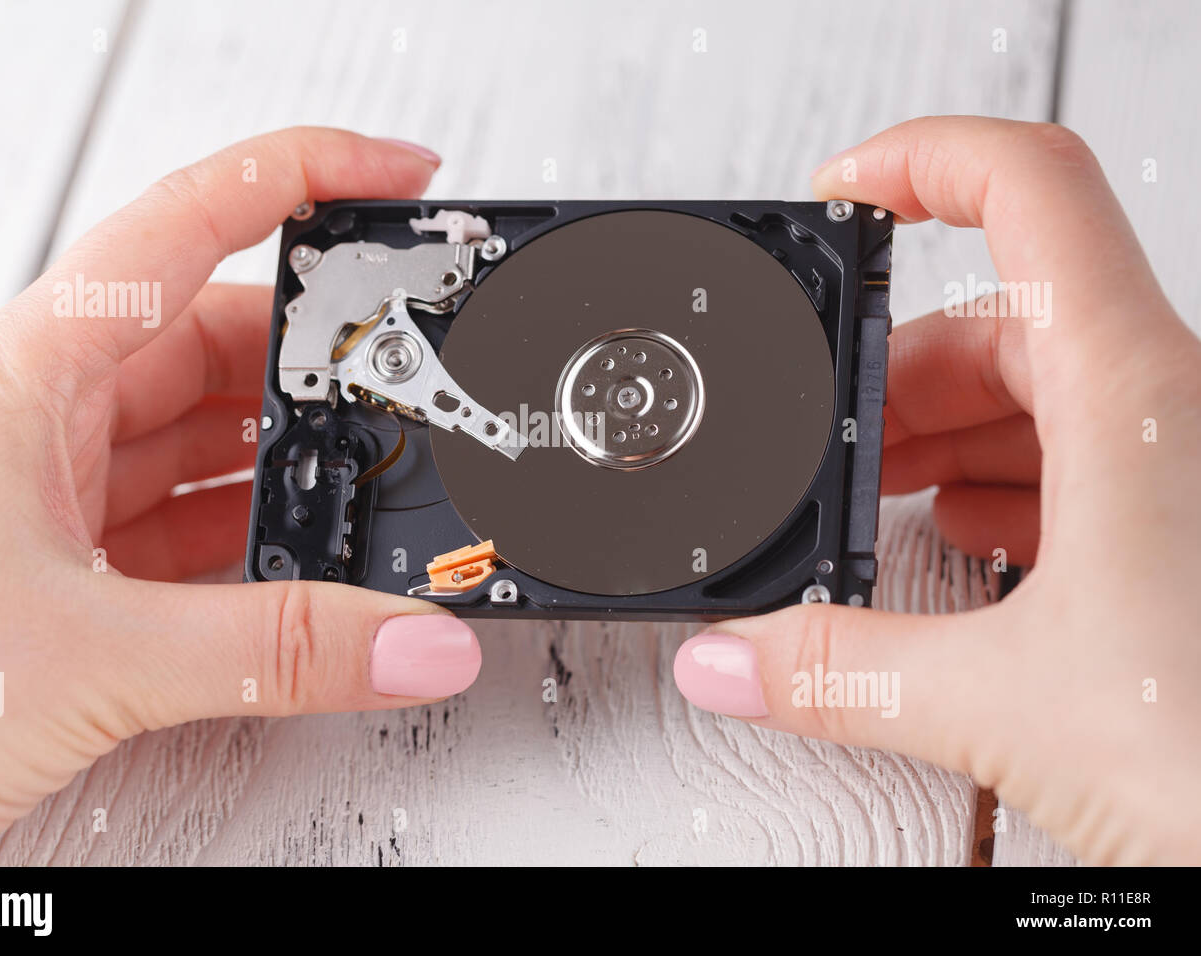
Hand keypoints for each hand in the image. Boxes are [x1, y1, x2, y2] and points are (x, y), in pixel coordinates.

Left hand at [0, 128, 481, 863]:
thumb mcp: (93, 660)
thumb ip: (279, 651)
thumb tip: (414, 639)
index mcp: (23, 378)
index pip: (180, 227)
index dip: (300, 177)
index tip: (393, 173)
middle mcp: (35, 414)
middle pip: (210, 334)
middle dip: (315, 353)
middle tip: (403, 370)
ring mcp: (50, 485)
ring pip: (201, 428)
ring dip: (287, 451)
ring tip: (369, 467)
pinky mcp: (67, 555)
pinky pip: (186, 507)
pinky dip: (253, 524)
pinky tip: (303, 546)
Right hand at [673, 116, 1200, 863]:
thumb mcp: (1004, 704)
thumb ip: (842, 672)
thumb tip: (732, 659)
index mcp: (1134, 393)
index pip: (1028, 188)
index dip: (920, 158)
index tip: (839, 194)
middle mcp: (1172, 405)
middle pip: (1008, 315)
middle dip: (894, 368)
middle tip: (824, 441)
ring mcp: (1185, 460)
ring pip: (1046, 388)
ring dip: (946, 429)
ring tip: (877, 494)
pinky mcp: (1186, 521)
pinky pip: (1086, 454)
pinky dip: (1007, 476)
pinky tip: (965, 530)